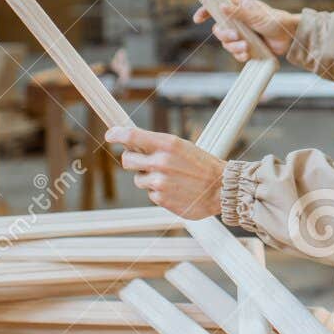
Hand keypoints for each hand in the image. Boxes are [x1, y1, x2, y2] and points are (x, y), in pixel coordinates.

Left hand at [106, 127, 225, 218]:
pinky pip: (150, 193)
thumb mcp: (182, 147)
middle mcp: (161, 161)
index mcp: (167, 144)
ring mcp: (160, 181)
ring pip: (138, 179)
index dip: (116, 134)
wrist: (222, 189)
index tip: (111, 135)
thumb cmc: (203, 166)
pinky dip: (159, 192)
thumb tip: (132, 143)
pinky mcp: (160, 198)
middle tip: (143, 162)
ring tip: (170, 179)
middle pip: (127, 160)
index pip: (132, 136)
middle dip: (132, 160)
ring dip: (149, 179)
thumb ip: (158, 145)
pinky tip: (175, 190)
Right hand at [196, 0, 297, 60]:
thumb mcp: (257, 15)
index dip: (206, 12)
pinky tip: (249, 53)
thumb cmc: (276, 21)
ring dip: (235, 47)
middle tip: (236, 37)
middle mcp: (238, 21)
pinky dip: (240, 55)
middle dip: (225, 36)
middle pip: (219, 30)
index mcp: (239, 8)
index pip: (217, 8)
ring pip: (226, 44)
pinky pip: (236, 54)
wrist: (290, 37)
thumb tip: (221, 6)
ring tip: (247, 47)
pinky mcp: (246, 47)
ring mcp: (241, 35)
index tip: (198, 19)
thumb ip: (239, 12)